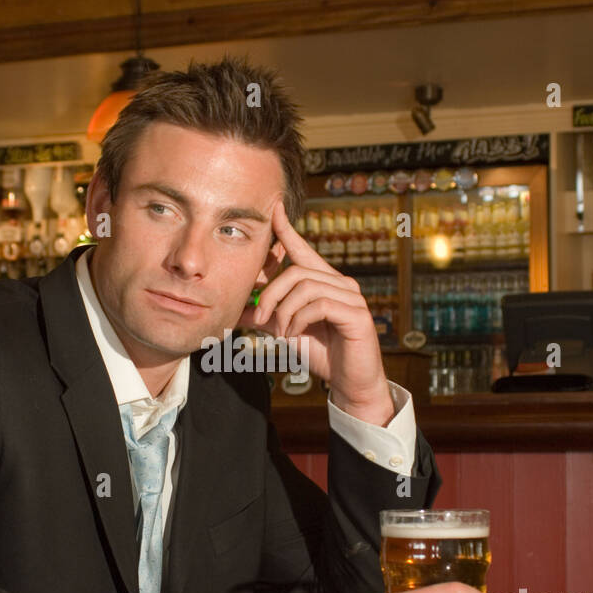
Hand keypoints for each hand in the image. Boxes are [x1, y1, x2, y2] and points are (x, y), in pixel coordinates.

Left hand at [236, 199, 392, 424]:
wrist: (348, 383)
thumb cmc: (321, 354)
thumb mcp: (286, 332)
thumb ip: (266, 317)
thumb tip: (235, 311)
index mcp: (324, 282)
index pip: (303, 250)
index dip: (287, 230)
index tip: (274, 209)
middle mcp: (341, 284)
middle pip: (296, 271)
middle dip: (270, 293)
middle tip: (258, 319)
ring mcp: (352, 297)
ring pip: (305, 287)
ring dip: (284, 311)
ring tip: (280, 332)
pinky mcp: (357, 314)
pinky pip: (319, 305)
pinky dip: (299, 320)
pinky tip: (293, 336)